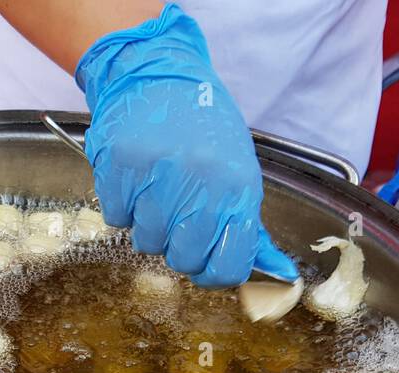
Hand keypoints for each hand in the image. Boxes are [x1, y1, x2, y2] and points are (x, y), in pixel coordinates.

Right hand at [75, 3, 295, 287]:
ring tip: (156, 185)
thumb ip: (249, 225)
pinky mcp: (120, 170)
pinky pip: (117, 218)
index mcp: (238, 189)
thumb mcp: (238, 170)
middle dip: (177, 244)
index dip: (212, 270)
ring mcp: (157, 178)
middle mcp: (200, 186)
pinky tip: (136, 175)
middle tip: (176, 212)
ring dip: (148, 222)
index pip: (227, 266)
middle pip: (183, 259)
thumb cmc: (202, 125)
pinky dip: (123, 204)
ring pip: (146, 242)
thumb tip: (281, 274)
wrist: (156, 73)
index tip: (204, 259)